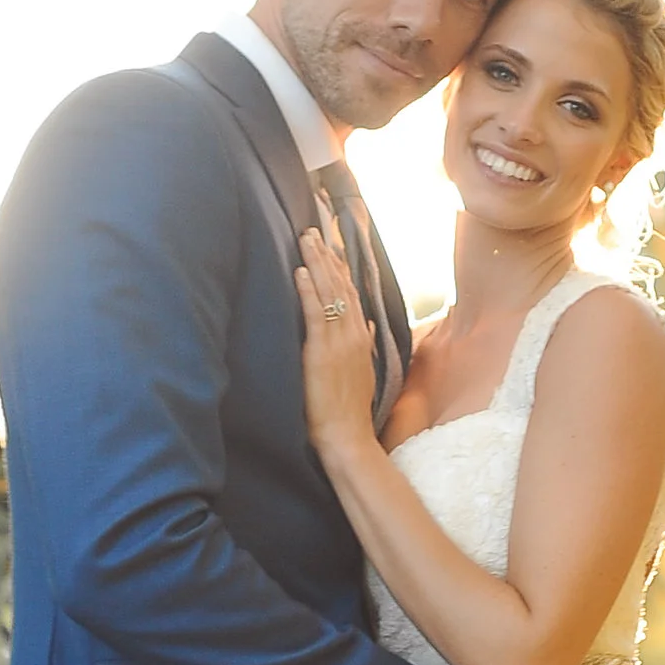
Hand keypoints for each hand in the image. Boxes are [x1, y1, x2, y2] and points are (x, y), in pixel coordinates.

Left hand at [295, 221, 377, 465]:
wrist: (348, 436)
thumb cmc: (349, 410)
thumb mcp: (362, 372)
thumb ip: (362, 344)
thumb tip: (363, 323)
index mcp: (360, 338)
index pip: (351, 293)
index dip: (341, 266)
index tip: (332, 243)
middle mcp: (352, 334)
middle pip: (341, 285)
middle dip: (327, 255)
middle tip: (314, 229)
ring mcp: (338, 342)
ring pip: (330, 293)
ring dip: (317, 263)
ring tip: (306, 239)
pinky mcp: (321, 353)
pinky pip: (315, 314)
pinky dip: (308, 291)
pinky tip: (301, 271)